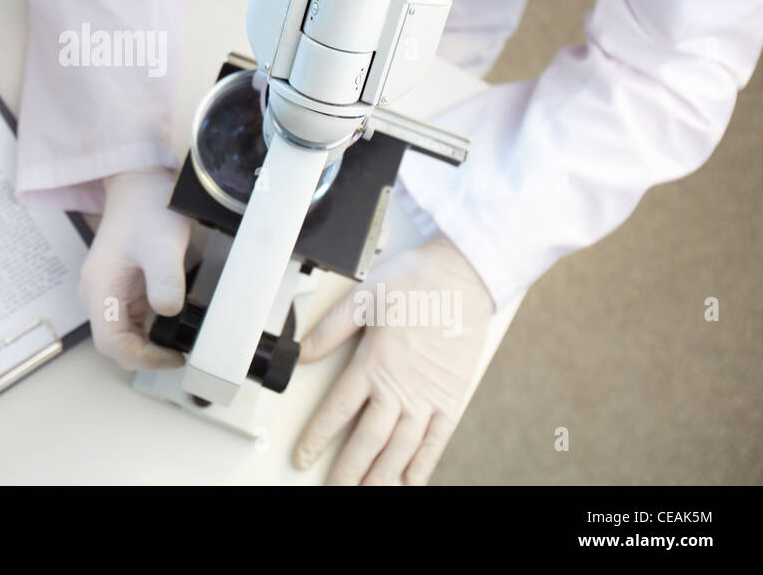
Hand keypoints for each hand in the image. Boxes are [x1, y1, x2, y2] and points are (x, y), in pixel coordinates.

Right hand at [79, 168, 190, 369]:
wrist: (140, 183)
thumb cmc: (148, 208)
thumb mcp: (162, 243)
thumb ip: (165, 278)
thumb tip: (167, 311)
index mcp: (100, 287)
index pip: (111, 343)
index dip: (142, 358)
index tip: (172, 356)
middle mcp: (96, 293)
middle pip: (114, 343)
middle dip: (146, 355)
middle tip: (179, 352)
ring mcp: (105, 290)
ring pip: (121, 334)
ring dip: (147, 345)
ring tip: (178, 341)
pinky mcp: (117, 286)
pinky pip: (129, 319)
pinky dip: (148, 329)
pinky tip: (170, 323)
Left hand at [293, 233, 493, 484]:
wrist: (463, 275)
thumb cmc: (415, 280)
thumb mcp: (362, 296)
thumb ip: (330, 329)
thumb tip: (303, 351)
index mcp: (373, 363)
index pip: (337, 412)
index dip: (317, 438)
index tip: (304, 456)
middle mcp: (399, 386)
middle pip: (368, 440)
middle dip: (349, 470)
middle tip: (336, 487)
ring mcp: (428, 396)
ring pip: (400, 448)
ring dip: (382, 475)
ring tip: (368, 491)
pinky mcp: (451, 397)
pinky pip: (436, 440)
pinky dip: (422, 463)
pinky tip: (411, 480)